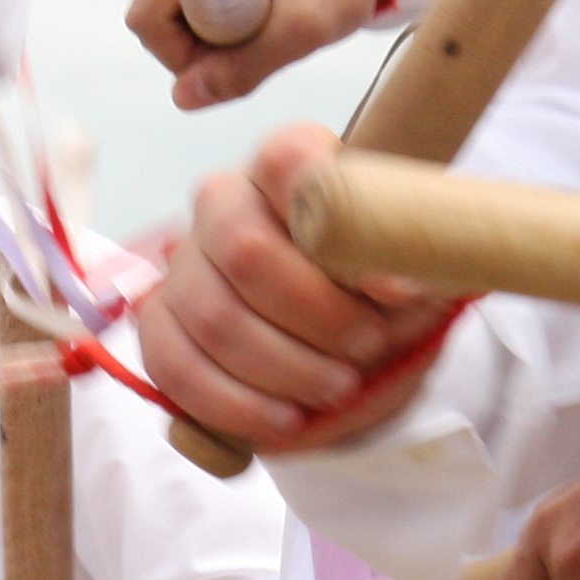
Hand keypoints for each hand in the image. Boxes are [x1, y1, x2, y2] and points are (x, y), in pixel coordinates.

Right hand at [126, 0, 389, 111]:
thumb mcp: (303, 27)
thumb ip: (244, 68)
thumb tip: (183, 97)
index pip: (154, 23)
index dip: (192, 53)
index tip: (247, 42)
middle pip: (158, 17)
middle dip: (203, 41)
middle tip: (262, 29)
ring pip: (167, 8)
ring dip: (209, 26)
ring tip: (263, 8)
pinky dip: (210, 7)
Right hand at [133, 123, 457, 449]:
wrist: (355, 343)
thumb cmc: (384, 292)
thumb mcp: (418, 273)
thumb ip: (415, 266)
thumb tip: (397, 283)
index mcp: (289, 166)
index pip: (288, 160)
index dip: (336, 220)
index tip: (391, 287)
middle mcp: (225, 202)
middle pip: (246, 249)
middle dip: (314, 314)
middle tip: (367, 348)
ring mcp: (185, 264)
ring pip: (214, 317)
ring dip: (284, 367)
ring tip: (338, 388)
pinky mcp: (161, 324)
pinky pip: (174, 366)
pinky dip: (235, 405)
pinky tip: (285, 419)